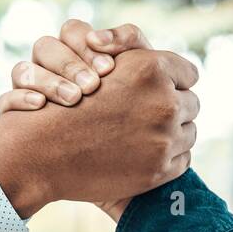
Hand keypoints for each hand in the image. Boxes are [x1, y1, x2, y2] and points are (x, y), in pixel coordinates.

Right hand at [0, 20, 152, 113]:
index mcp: (76, 54)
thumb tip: (99, 37)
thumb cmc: (129, 117)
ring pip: (22, 71)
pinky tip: (40, 106)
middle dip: (69, 64)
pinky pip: (5, 100)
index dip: (85, 44)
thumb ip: (129, 45)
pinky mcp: (14, 116)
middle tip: (92, 85)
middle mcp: (48, 68)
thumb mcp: (139, 79)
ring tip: (73, 99)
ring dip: (48, 81)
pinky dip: (20, 99)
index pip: (72, 31)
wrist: (111, 163)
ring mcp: (28, 91)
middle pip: (45, 46)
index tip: (107, 68)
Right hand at [0, 47, 199, 219]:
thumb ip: (138, 62)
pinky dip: (168, 157)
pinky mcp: (159, 168)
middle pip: (192, 102)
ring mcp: (164, 137)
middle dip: (174, 107)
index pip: (188, 71)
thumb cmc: (64, 107)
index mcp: (151, 68)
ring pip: (189, 132)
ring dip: (173, 133)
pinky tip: (144, 155)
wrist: (41, 152)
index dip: (175, 80)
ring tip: (147, 137)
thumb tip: (171, 70)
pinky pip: (183, 159)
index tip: (164, 89)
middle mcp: (163, 100)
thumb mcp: (101, 69)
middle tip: (153, 115)